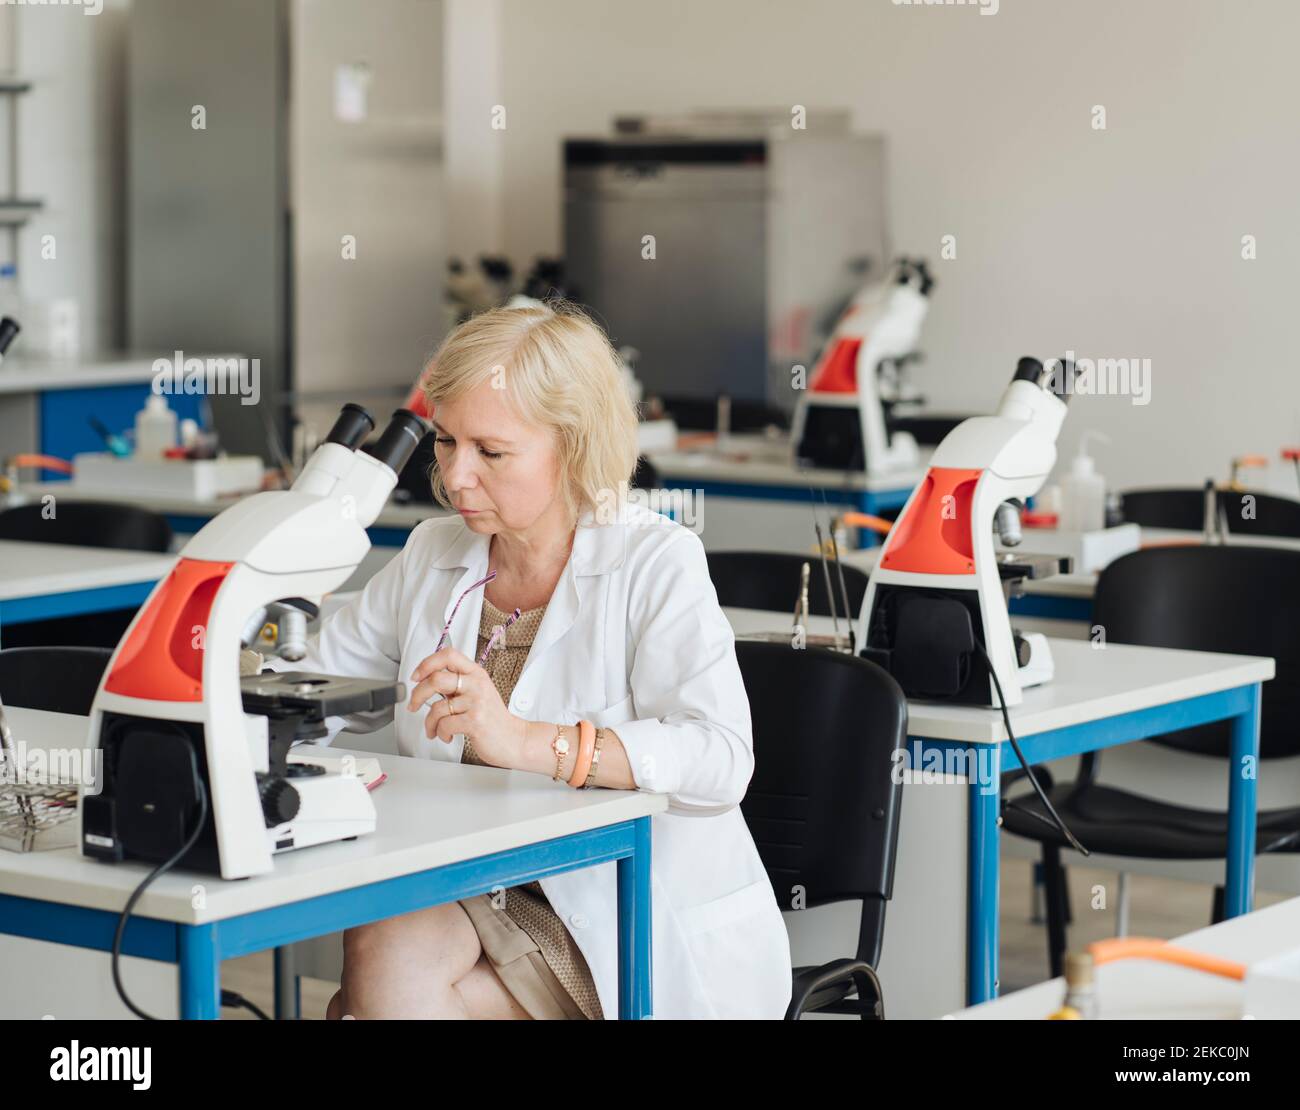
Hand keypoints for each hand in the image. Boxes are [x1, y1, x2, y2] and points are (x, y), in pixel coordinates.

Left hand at [405, 647, 526, 767]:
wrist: (513, 739)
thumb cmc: (492, 718)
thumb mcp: (477, 692)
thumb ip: (456, 684)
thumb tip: (426, 680)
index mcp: (476, 673)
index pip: (448, 655)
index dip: (427, 663)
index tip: (416, 676)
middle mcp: (477, 684)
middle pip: (436, 679)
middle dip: (417, 695)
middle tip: (413, 705)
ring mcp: (477, 702)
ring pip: (437, 707)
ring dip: (429, 723)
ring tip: (434, 729)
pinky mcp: (475, 721)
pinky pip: (444, 725)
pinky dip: (439, 733)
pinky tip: (447, 736)